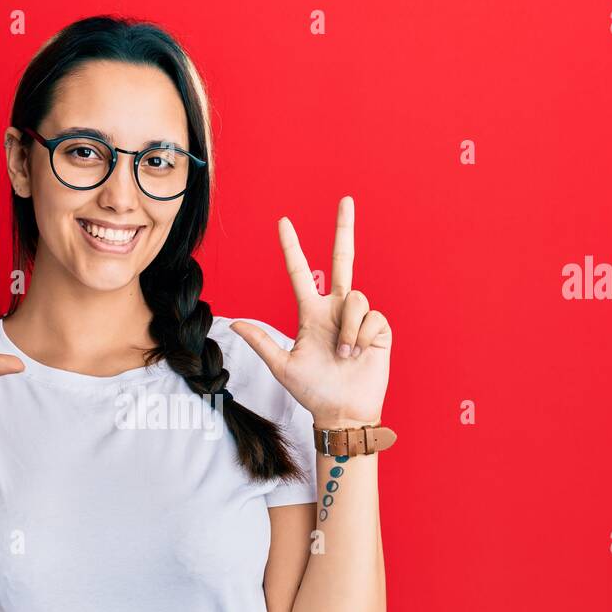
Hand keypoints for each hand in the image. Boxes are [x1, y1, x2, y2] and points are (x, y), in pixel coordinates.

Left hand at [231, 196, 390, 427]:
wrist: (341, 412)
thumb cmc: (313, 392)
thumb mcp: (282, 366)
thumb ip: (261, 342)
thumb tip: (233, 324)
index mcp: (311, 314)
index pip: (301, 273)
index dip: (292, 248)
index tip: (283, 223)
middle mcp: (335, 310)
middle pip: (342, 260)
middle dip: (344, 229)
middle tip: (345, 200)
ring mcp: (358, 317)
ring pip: (355, 297)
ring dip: (347, 328)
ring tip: (343, 355)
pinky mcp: (378, 329)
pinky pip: (371, 315)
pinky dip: (360, 335)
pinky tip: (357, 354)